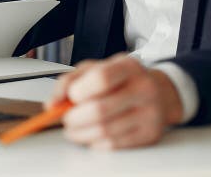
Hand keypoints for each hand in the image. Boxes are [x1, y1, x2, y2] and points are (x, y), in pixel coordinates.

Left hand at [47, 54, 183, 149]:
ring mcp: (150, 113)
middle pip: (100, 110)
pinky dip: (96, 142)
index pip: (101, 78)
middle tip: (66, 119)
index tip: (71, 97)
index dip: (79, 91)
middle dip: (74, 118)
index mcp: (128, 66)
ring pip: (104, 131)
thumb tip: (51, 104)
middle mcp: (143, 88)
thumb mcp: (95, 68)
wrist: (160, 92)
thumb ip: (69, 81)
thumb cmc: (122, 80)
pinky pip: (114, 144)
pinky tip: (93, 135)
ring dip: (81, 134)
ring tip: (75, 129)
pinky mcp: (150, 134)